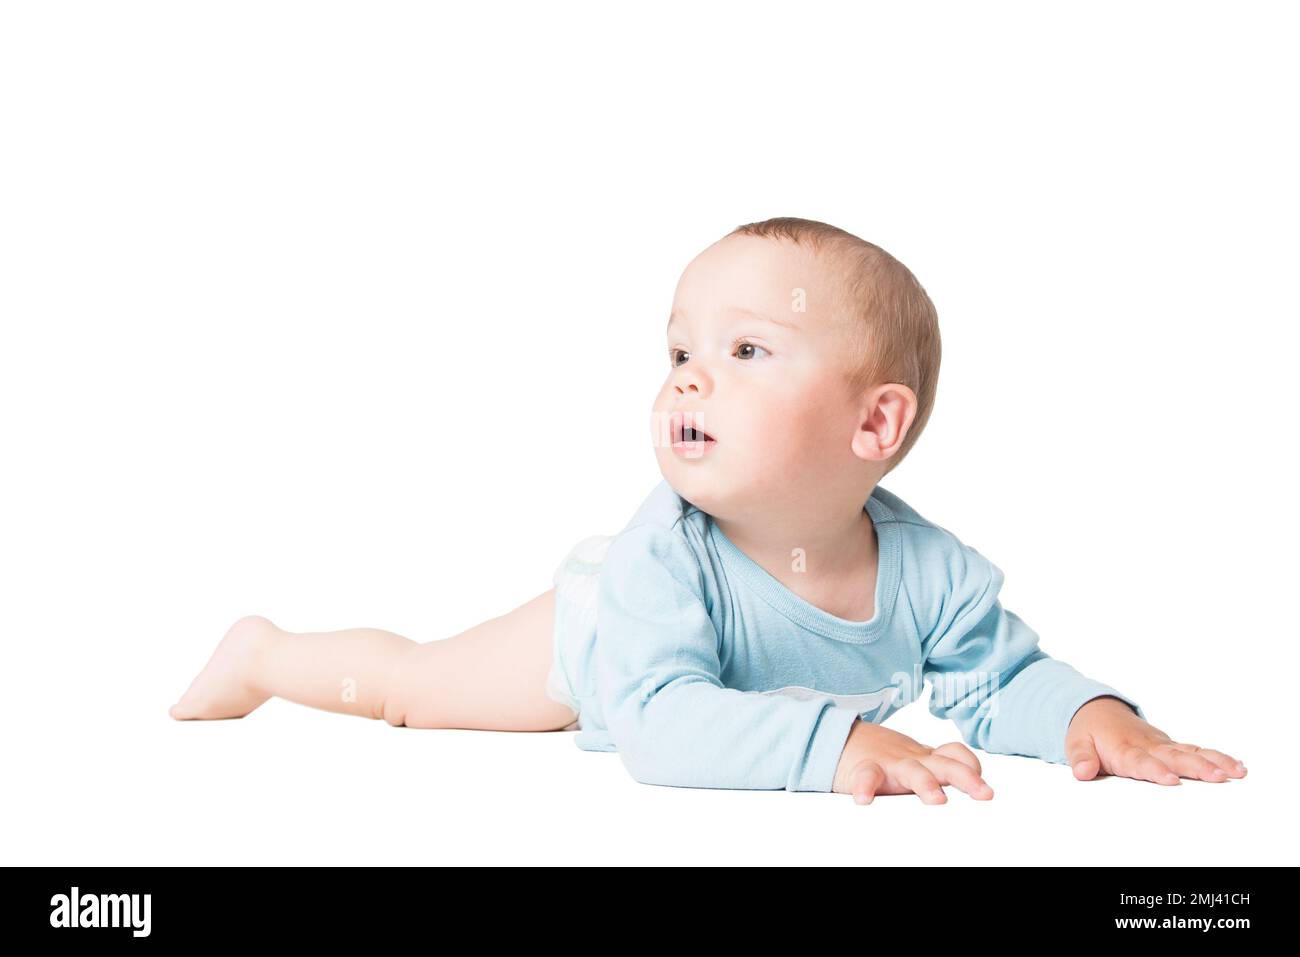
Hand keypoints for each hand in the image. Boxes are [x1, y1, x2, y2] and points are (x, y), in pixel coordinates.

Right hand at [831, 718, 994, 803]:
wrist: (838, 738)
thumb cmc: (882, 757)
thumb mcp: (913, 760)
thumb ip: (937, 770)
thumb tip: (970, 789)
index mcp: (926, 758)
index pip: (955, 754)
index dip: (971, 766)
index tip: (984, 789)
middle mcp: (913, 760)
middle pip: (946, 764)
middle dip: (967, 778)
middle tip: (984, 794)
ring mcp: (890, 764)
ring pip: (912, 771)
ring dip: (926, 783)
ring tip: (937, 800)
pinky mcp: (865, 769)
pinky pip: (867, 777)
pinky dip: (865, 788)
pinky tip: (864, 801)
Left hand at [1065, 696, 1247, 784]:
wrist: (1097, 710)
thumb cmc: (1089, 732)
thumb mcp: (1076, 743)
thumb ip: (1081, 758)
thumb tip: (1083, 771)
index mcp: (1124, 749)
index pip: (1141, 761)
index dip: (1155, 770)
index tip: (1171, 779)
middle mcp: (1148, 746)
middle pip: (1174, 757)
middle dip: (1196, 767)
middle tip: (1218, 777)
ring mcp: (1162, 745)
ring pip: (1191, 752)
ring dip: (1214, 761)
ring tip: (1237, 772)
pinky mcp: (1171, 746)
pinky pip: (1196, 750)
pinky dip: (1216, 757)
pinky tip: (1238, 767)